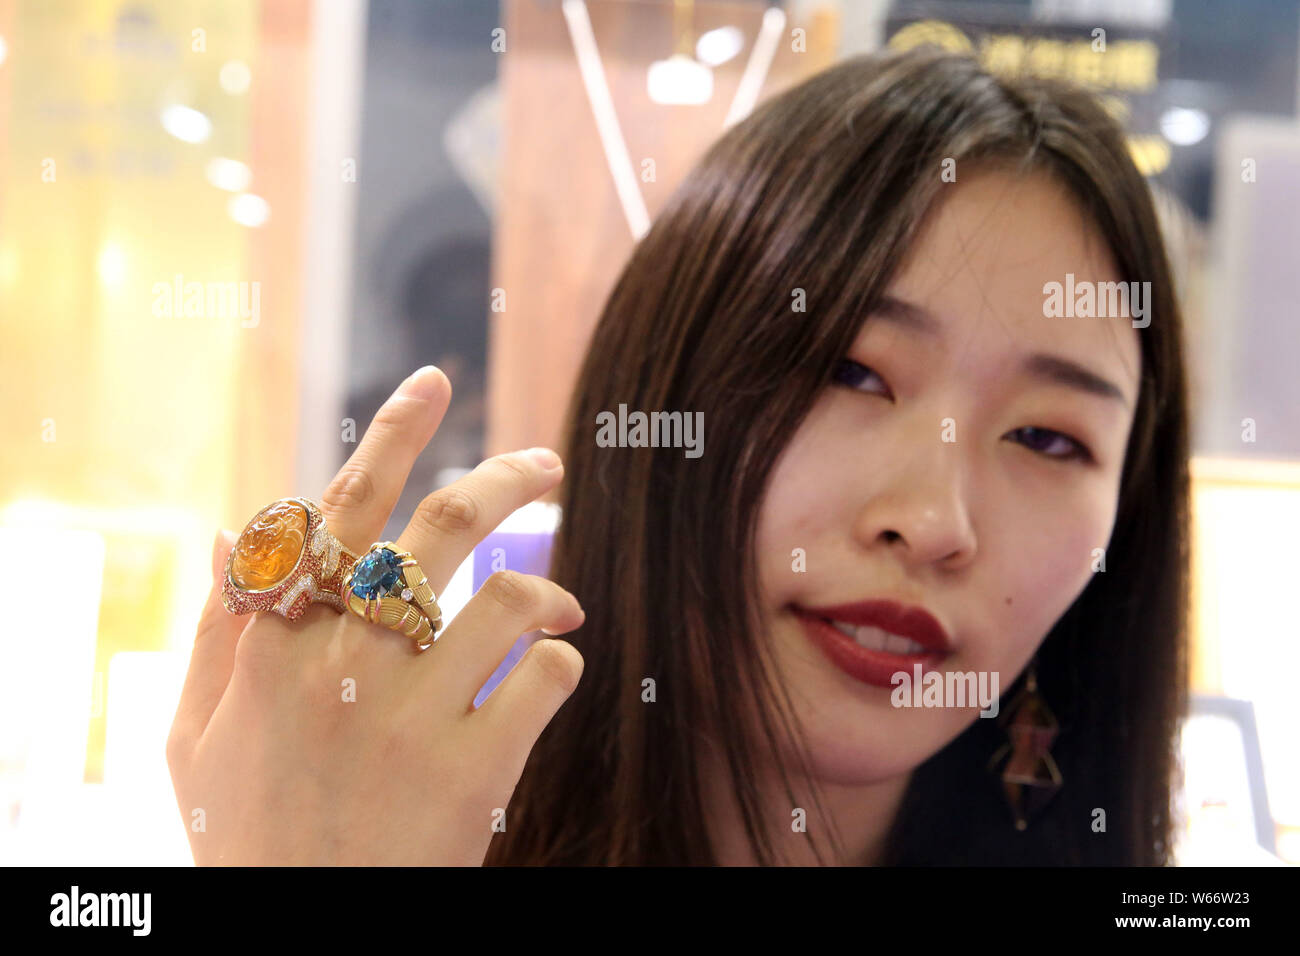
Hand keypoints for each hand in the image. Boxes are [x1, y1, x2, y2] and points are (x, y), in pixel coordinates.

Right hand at [166, 367, 584, 864]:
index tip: (436, 379)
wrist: (295, 939)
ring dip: (547, 587)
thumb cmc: (247, 831)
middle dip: (509, 477)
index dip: (396, 431)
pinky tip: (545, 681)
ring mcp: (413, 716)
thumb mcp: (195, 736)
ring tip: (556, 605)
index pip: (343, 503)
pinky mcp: (474, 772)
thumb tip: (232, 528)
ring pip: (513, 596)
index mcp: (276, 643)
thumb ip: (217, 628)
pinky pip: (547, 680)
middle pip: (446, 526)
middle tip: (547, 462)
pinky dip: (560, 666)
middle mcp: (345, 663)